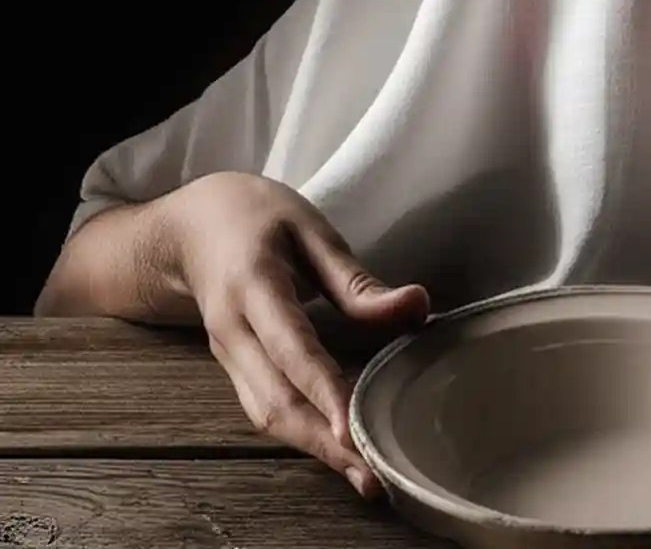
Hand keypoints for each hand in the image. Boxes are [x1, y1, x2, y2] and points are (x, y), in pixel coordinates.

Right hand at [162, 172, 428, 497]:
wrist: (188, 227)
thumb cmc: (257, 218)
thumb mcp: (309, 230)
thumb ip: (358, 279)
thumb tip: (417, 305)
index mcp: (252, 286)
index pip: (291, 347)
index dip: (322, 389)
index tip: (352, 427)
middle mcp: (233, 331)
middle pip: (274, 400)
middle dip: (323, 443)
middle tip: (372, 474)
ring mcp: (229, 356)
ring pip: (267, 414)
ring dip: (313, 450)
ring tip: (364, 477)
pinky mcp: (236, 369)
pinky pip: (267, 409)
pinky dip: (301, 437)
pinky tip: (339, 453)